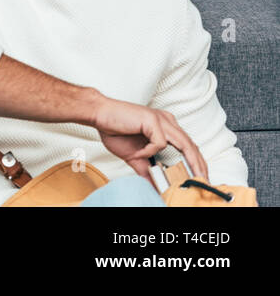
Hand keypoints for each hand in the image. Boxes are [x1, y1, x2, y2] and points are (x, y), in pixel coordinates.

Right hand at [93, 96, 207, 186]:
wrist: (98, 114)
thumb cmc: (114, 130)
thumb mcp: (134, 156)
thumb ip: (147, 170)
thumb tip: (155, 187)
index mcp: (166, 127)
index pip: (188, 147)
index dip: (196, 163)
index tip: (199, 178)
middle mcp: (167, 121)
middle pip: (191, 146)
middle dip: (199, 165)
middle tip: (202, 181)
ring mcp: (161, 119)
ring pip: (184, 144)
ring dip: (189, 162)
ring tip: (189, 176)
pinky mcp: (152, 120)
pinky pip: (159, 143)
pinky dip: (150, 152)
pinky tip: (138, 154)